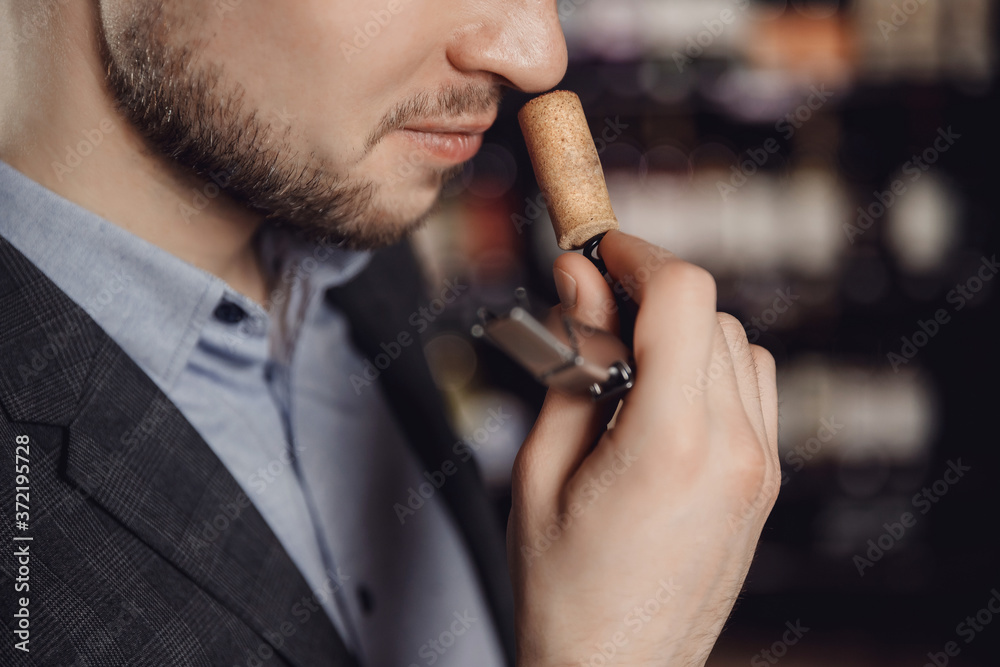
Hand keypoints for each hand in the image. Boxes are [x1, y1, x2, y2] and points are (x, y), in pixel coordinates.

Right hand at [508, 230, 779, 665]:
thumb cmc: (567, 590)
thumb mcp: (542, 467)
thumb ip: (569, 363)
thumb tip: (578, 284)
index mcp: (672, 443)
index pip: (684, 296)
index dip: (637, 255)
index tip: (599, 253)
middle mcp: (735, 449)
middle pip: (710, 312)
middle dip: (647, 294)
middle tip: (589, 313)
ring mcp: (760, 468)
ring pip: (738, 344)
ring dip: (682, 330)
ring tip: (622, 363)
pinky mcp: (765, 482)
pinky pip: (751, 388)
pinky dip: (709, 367)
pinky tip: (660, 396)